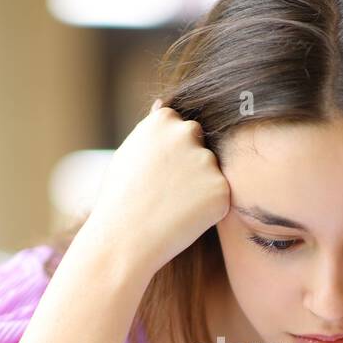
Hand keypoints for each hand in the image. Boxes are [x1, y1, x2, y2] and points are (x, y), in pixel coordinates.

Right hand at [84, 99, 230, 278]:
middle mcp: (187, 133)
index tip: (158, 172)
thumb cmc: (120, 199)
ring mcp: (207, 161)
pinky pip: (220, 198)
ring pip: (212, 172)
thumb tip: (163, 104)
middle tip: (166, 193)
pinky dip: (207, 210)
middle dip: (191, 165)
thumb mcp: (129, 153)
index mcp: (164, 119)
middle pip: (202, 144)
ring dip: (200, 188)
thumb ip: (152, 130)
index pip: (183, 127)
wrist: (123, 239)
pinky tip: (183, 219)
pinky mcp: (221, 190)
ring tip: (171, 208)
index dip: (172, 153)